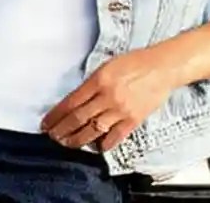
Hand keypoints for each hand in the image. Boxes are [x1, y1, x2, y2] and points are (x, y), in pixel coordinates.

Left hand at [40, 48, 180, 151]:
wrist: (162, 67)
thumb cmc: (136, 62)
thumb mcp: (108, 66)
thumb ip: (92, 83)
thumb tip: (75, 102)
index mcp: (99, 80)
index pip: (70, 102)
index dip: (56, 115)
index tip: (46, 123)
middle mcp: (108, 96)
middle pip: (78, 118)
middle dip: (62, 130)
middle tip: (52, 136)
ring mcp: (121, 110)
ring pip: (93, 130)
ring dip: (77, 140)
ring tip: (68, 143)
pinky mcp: (133, 120)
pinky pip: (114, 137)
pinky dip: (103, 144)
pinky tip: (96, 147)